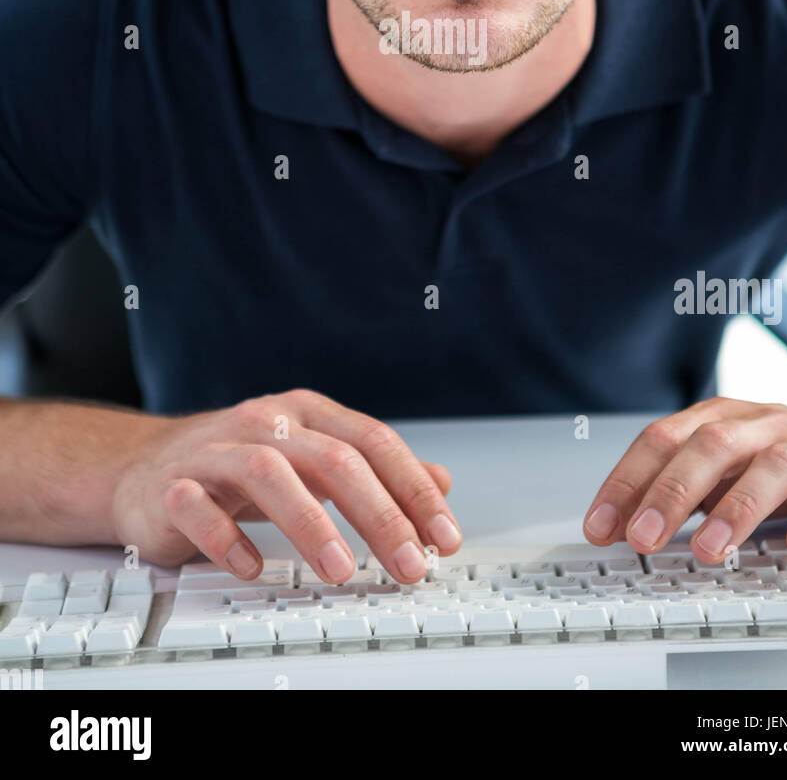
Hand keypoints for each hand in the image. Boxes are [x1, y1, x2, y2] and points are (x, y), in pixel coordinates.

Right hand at [111, 388, 459, 582]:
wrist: (144, 468)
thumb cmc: (237, 467)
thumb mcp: (312, 459)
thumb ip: (375, 471)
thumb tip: (441, 482)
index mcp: (306, 414)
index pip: (373, 442)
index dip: (413, 489)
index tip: (443, 537)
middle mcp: (265, 423)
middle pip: (332, 458)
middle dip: (379, 515)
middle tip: (409, 564)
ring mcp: (216, 451)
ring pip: (268, 473)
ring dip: (311, 524)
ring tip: (342, 570)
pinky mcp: (172, 486)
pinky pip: (199, 507)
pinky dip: (227, 539)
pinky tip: (253, 568)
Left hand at [582, 393, 786, 561]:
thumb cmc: (776, 455)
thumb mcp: (721, 466)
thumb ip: (674, 491)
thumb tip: (616, 526)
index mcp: (719, 418)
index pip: (662, 439)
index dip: (628, 480)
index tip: (600, 524)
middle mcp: (760, 425)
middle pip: (711, 446)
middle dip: (672, 492)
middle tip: (643, 537)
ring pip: (773, 466)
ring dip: (737, 508)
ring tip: (710, 549)